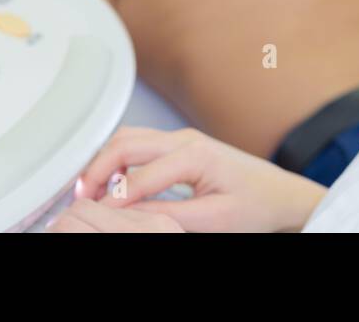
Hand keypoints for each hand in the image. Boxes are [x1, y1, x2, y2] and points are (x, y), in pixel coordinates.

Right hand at [66, 126, 327, 232]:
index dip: (110, 198)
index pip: (137, 175)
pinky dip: (118, 159)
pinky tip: (112, 182)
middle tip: (78, 198)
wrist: (280, 195)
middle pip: (124, 144)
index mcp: (195, 155)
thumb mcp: (212, 220)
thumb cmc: (256, 205)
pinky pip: (139, 144)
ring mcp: (182, 139)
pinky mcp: (181, 145)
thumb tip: (127, 214)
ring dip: (104, 161)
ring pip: (128, 139)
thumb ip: (167, 215)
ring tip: (89, 190)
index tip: (93, 215)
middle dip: (95, 171)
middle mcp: (185, 139)